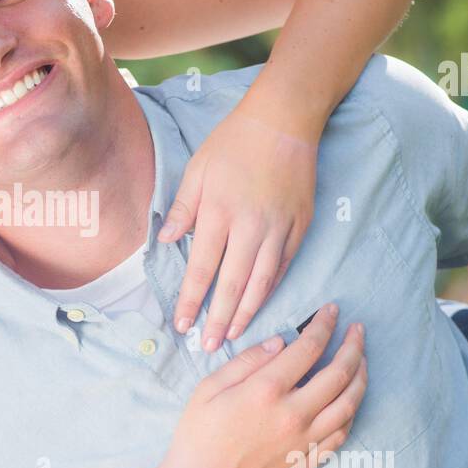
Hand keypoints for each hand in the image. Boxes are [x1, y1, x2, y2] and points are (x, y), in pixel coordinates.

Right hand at [158, 303, 366, 467]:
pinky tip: (349, 400)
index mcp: (265, 391)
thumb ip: (248, 361)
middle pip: (339, 374)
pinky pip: (341, 435)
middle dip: (353, 346)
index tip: (332, 312)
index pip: (308, 348)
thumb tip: (281, 342)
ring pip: (349, 404)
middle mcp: (292, 415)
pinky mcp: (307, 462)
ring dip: (361, 378)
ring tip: (362, 361)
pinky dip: (352, 412)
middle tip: (358, 330)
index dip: (324, 325)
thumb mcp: (209, 388)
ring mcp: (304, 442)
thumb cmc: (197, 436)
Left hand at [159, 105, 319, 351]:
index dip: (192, 301)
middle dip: (219, 319)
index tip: (183, 325)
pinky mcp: (299, 226)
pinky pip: (283, 265)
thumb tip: (167, 242)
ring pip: (262, 281)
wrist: (284, 121)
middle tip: (210, 346)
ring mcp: (278, 227)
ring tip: (234, 336)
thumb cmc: (233, 143)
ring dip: (246, 312)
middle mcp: (249, 225)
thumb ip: (183, 208)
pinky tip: (260, 306)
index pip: (202, 268)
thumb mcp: (198, 169)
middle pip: (232, 283)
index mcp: (218, 211)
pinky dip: (271, 289)